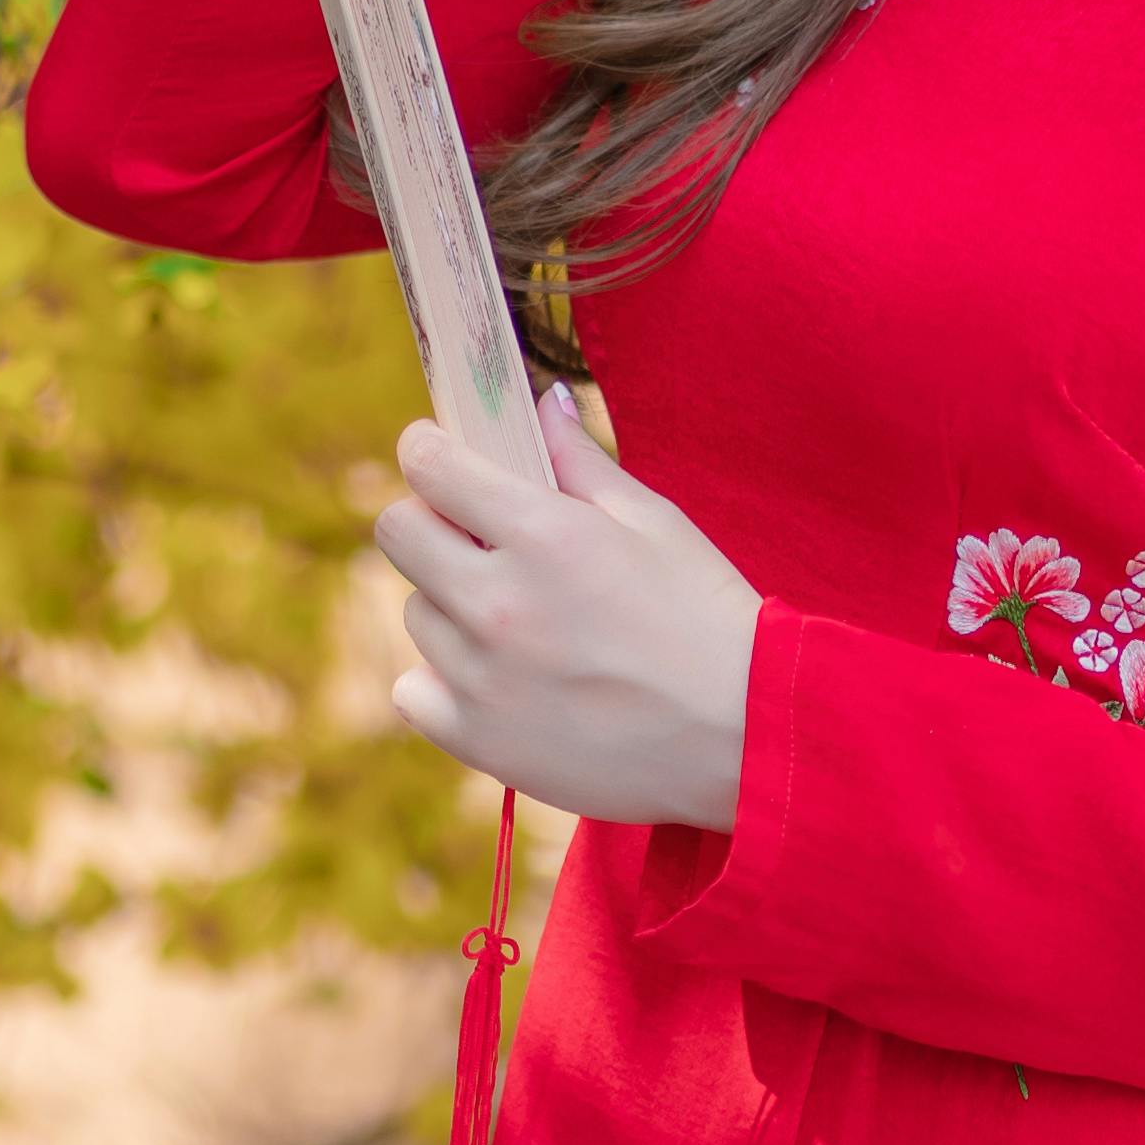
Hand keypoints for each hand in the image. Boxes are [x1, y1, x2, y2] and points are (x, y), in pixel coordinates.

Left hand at [374, 387, 759, 830]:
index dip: (429, 449)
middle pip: (398, 533)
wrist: (746, 739)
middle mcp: (499, 604)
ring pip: (415, 611)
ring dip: (451, 603)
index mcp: (545, 535)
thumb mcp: (657, 523)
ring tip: (520, 622)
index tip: (441, 454)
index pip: (428, 466)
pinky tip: (500, 678)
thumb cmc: (711, 621)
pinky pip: (413, 690)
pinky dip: (444, 680)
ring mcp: (482, 677)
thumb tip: (539, 404)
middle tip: (479, 537)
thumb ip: (582, 462)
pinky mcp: (478, 740)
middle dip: (432, 520)